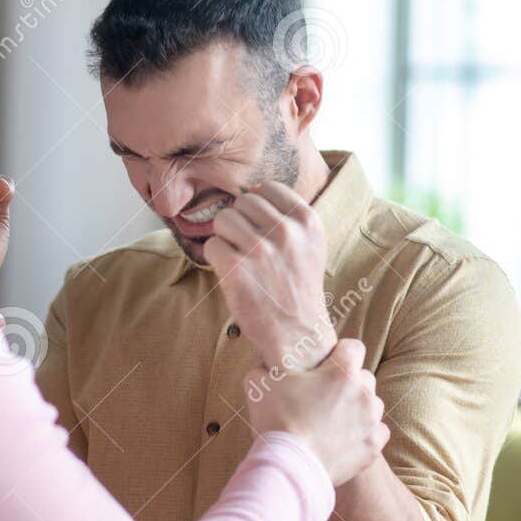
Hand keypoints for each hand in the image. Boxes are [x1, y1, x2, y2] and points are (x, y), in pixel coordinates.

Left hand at [203, 181, 336, 370]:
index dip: (258, 205)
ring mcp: (259, 249)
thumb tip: (252, 190)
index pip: (268, 188)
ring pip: (224, 219)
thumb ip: (288, 216)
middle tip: (249, 248)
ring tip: (240, 258)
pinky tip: (232, 273)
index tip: (260, 226)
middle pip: (243, 202)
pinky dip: (216, 258)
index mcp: (307, 221)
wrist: (296, 332)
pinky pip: (211, 244)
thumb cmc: (297, 287)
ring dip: (225, 238)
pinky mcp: (235, 268)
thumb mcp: (308, 245)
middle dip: (240, 222)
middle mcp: (285, 231)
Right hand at [246, 339, 386, 485]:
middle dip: (348, 383)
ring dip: (357, 408)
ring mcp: (371, 421)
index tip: (326, 365)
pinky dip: (364, 434)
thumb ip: (265, 366)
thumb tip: (266, 364)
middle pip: (364, 377)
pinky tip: (344, 439)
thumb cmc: (275, 421)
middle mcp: (364, 393)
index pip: (353, 347)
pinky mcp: (372, 447)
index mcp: (342, 372)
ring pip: (372, 405)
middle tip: (325, 396)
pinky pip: (377, 432)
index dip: (339, 353)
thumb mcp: (259, 383)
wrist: (289, 467)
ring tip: (333, 420)